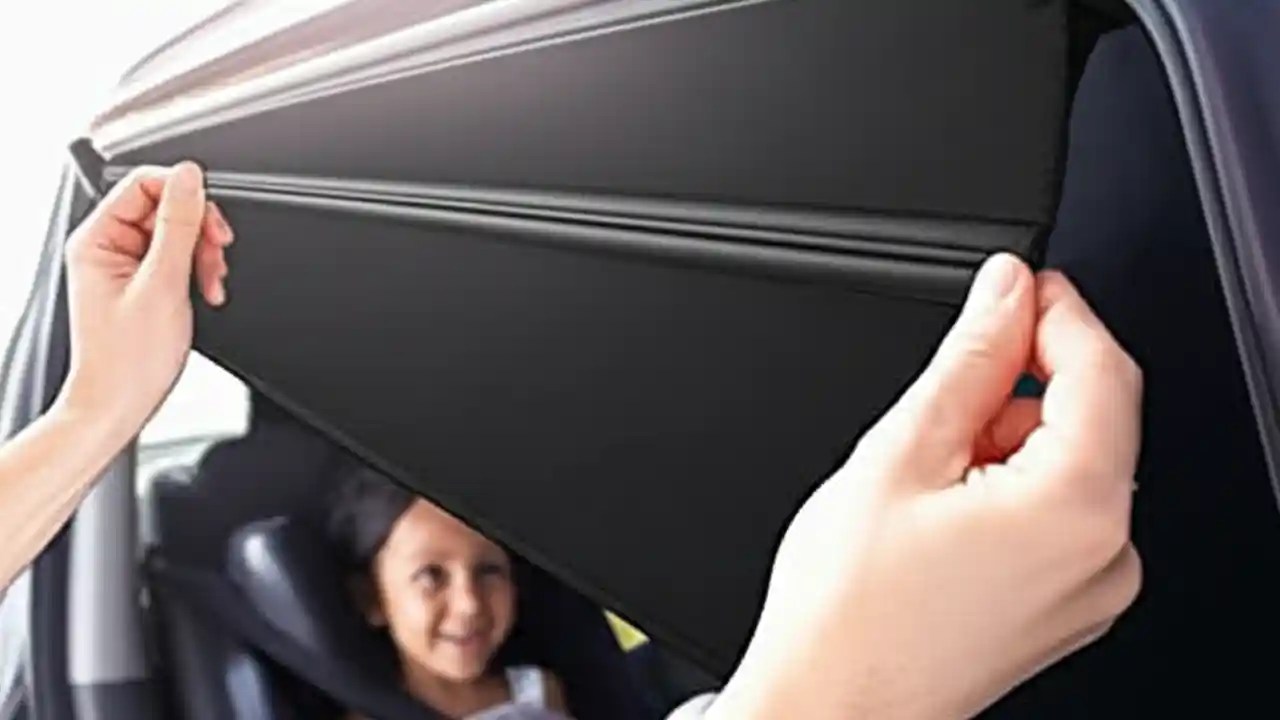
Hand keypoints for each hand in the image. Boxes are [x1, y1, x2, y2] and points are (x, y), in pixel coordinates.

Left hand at [56, 161, 233, 441]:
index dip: (185, 197)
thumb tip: (190, 178)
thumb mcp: (162, 284)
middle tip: (215, 259)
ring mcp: (123, 264)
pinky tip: (204, 291)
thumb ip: (178, 225)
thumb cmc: (128, 358)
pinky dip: (197, 271)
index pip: (143, 184)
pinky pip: (176, 257)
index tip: (212, 222)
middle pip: (165, 208)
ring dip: (203, 255)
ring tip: (210, 284)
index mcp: (96, 238)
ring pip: (176, 233)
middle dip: (199, 232)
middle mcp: (106, 246)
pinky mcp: (141, 281)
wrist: (119, 403)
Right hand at [710, 254, 1142, 719]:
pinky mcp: (1065, 608)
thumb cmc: (848, 611)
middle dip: (1022, 385)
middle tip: (943, 397)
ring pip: (1071, 465)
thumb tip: (1006, 291)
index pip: (1103, 368)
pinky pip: (1061, 516)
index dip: (1057, 311)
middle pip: (1092, 417)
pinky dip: (1012, 487)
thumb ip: (969, 358)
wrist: (827, 706)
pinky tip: (944, 508)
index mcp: (1076, 509)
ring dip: (1009, 438)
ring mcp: (1090, 590)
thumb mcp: (902, 453)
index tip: (1015, 286)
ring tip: (926, 474)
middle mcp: (1105, 555)